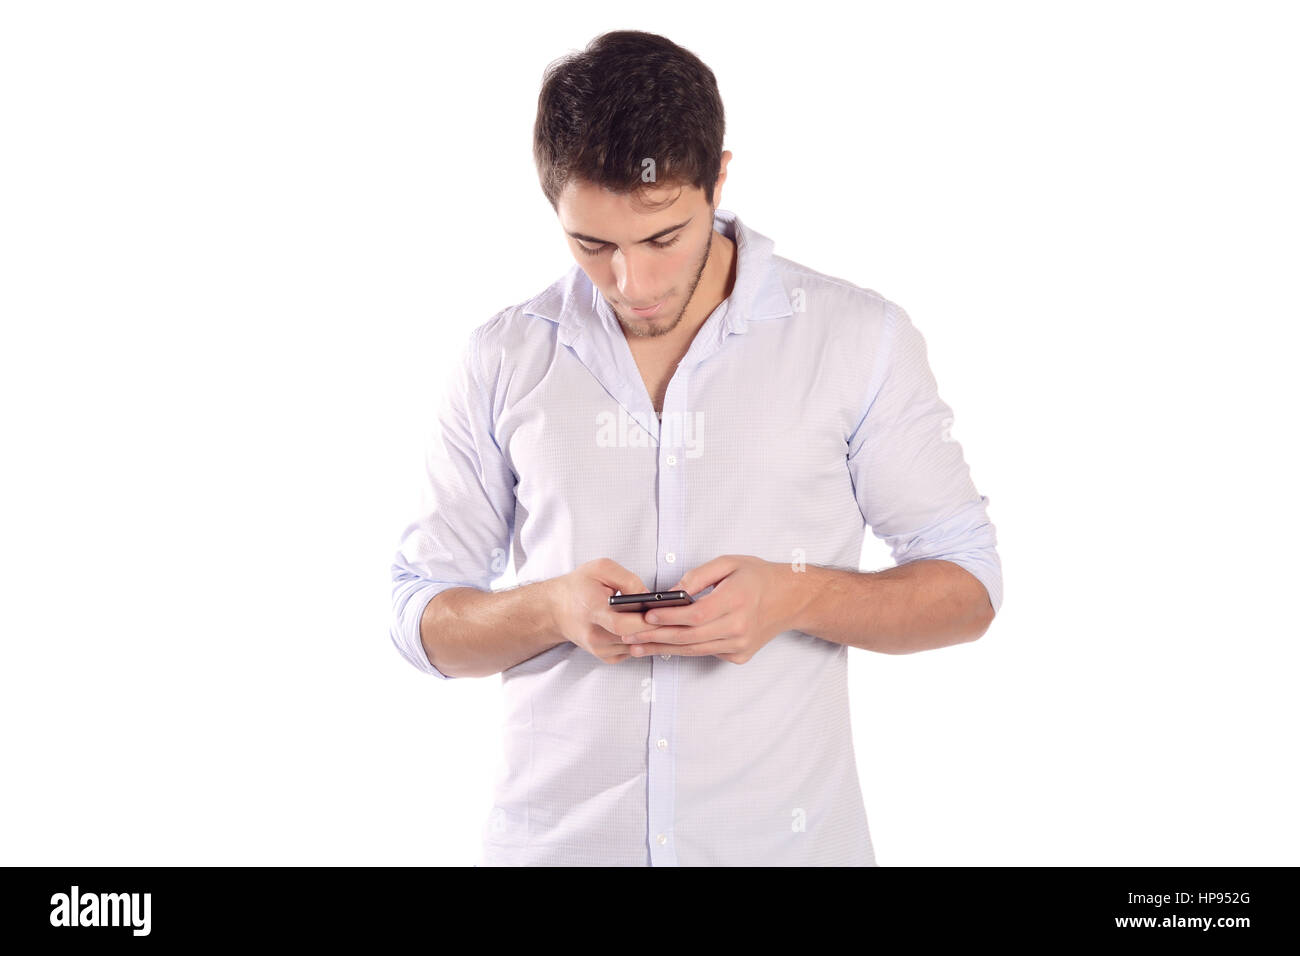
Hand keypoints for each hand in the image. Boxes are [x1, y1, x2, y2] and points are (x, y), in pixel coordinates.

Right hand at [549, 558, 657, 664]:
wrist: (556, 608)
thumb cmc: (578, 586)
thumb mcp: (601, 569)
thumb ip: (627, 579)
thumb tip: (649, 596)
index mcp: (592, 611)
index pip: (621, 624)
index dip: (645, 621)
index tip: (663, 611)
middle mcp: (594, 635)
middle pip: (632, 638)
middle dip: (656, 628)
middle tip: (674, 616)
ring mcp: (599, 649)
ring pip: (635, 647)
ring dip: (652, 636)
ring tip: (666, 621)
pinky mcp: (604, 656)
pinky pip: (631, 652)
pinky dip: (642, 641)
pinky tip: (648, 628)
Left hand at [621, 555, 803, 663]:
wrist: (790, 599)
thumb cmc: (758, 577)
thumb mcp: (729, 563)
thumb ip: (698, 575)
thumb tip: (670, 592)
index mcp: (738, 600)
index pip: (697, 615)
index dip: (670, 617)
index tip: (647, 615)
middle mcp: (740, 627)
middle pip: (691, 637)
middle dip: (657, 637)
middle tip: (631, 635)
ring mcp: (740, 645)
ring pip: (695, 650)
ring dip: (664, 649)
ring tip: (638, 646)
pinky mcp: (740, 655)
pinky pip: (706, 653)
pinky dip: (684, 649)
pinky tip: (664, 646)